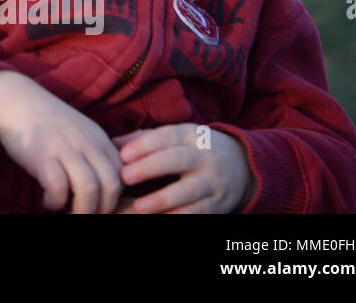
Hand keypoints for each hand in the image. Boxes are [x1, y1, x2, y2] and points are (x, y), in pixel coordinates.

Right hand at [0, 71, 123, 213]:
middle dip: (103, 209)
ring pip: (88, 189)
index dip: (115, 198)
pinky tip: (48, 201)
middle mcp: (86, 143)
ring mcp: (64, 148)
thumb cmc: (49, 124)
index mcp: (100, 139)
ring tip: (69, 213)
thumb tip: (110, 188)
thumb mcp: (82, 133)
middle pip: (111, 185)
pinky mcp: (42, 155)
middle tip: (88, 214)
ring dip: (82, 210)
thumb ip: (97, 154)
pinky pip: (58, 188)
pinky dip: (55, 202)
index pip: (122, 176)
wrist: (17, 101)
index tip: (100, 205)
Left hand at [113, 124, 254, 212]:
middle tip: (125, 177)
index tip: (122, 155)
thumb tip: (112, 143)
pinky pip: (200, 213)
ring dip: (163, 200)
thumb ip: (144, 140)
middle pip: (178, 160)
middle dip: (151, 168)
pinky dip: (180, 216)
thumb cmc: (193, 150)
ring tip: (139, 207)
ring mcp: (214, 182)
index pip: (166, 137)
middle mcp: (205, 157)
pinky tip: (161, 219)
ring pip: (190, 191)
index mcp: (190, 136)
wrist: (243, 166)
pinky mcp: (219, 205)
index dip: (144, 145)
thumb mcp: (175, 138)